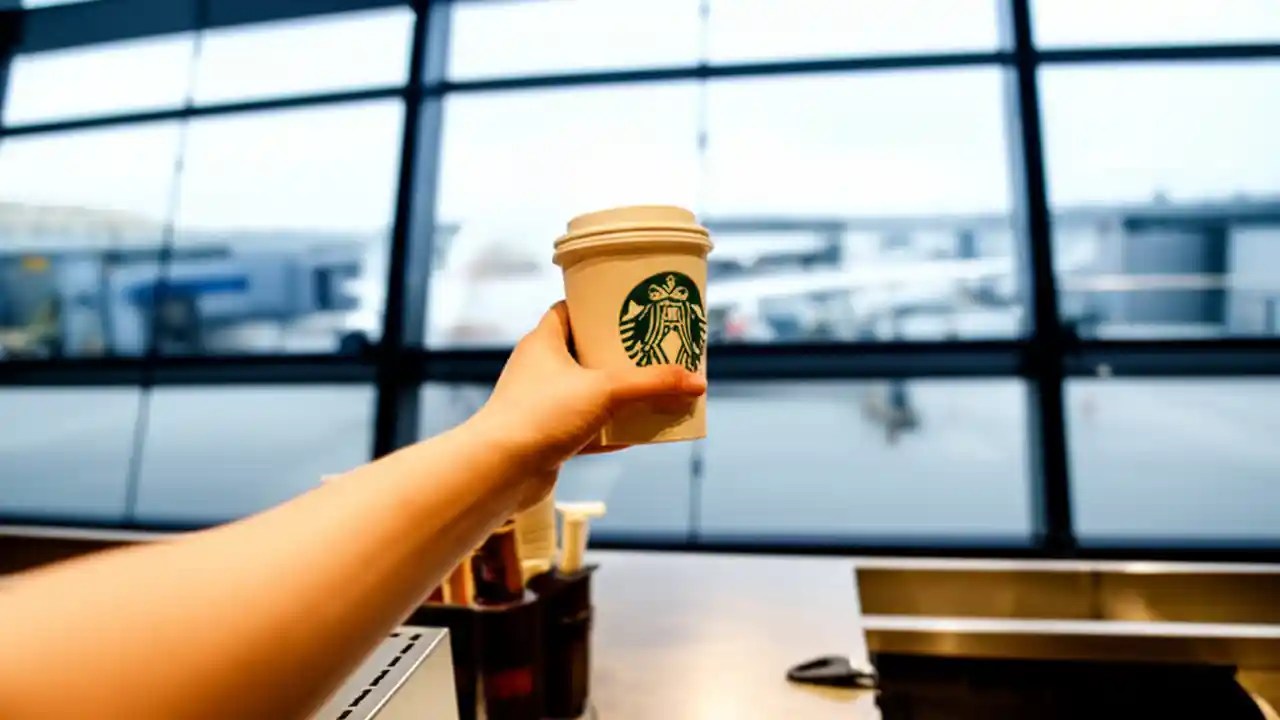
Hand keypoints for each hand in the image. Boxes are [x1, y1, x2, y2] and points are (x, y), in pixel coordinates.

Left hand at [471, 302, 704, 489]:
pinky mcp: (546, 437)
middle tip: (653, 352)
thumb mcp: (606, 391)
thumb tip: (697, 383)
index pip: (570, 311)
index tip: (630, 308)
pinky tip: (638, 435)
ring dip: (618, 396)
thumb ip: (652, 384)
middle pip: (585, 353)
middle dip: (619, 355)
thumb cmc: (541, 416)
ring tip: (654, 392)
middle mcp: (539, 369)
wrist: (500, 471)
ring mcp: (542, 404)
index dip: (599, 307)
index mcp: (544, 342)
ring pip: (588, 393)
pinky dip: (610, 431)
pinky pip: (586, 428)